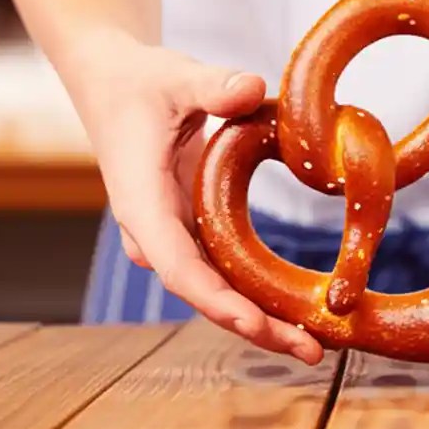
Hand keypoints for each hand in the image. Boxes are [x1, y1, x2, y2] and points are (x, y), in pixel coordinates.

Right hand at [61, 30, 324, 362]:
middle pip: (204, 293)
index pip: (178, 264)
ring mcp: (172, 236)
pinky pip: (224, 272)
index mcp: (142, 202)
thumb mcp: (175, 76)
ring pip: (216, 291)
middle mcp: (154, 232)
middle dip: (254, 326)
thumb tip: (252, 88)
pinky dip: (258, 294)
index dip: (215, 298)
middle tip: (311, 351)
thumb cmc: (140, 82)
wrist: (112, 84)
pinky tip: (299, 314)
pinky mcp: (190, 231)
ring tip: (316, 346)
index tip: (253, 322)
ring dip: (263, 320)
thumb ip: (213, 85)